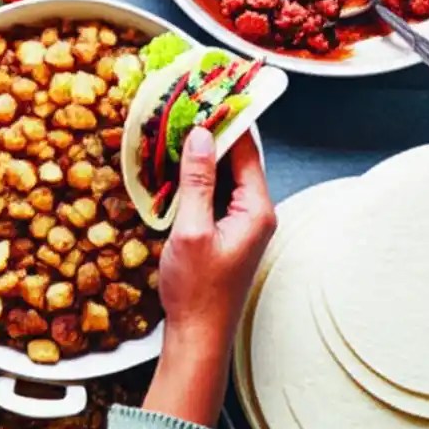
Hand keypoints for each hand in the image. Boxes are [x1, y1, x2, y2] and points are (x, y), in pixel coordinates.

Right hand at [142, 129, 274, 426]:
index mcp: (256, 210)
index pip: (247, 151)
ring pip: (222, 176)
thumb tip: (199, 137)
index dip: (228, 120)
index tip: (210, 93)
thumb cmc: (197, 291)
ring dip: (199, 155)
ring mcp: (239, 224)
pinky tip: (171, 169)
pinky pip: (211, 194)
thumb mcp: (191, 230)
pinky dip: (193, 178)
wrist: (198, 335)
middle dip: (210, 133)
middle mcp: (254, 213)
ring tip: (174, 130)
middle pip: (236, 160)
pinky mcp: (222, 233)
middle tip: (185, 105)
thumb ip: (196, 182)